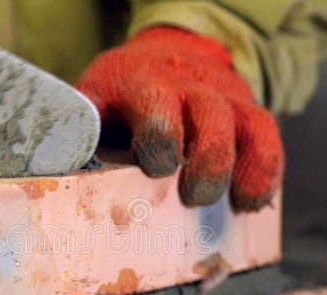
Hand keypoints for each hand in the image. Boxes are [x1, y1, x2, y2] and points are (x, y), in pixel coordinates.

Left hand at [76, 26, 283, 209]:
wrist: (163, 57)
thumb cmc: (119, 98)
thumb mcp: (93, 106)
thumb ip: (80, 140)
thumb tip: (59, 182)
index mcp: (138, 84)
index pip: (155, 105)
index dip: (160, 137)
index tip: (158, 167)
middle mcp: (187, 85)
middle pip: (210, 114)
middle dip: (208, 159)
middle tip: (196, 197)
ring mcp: (222, 96)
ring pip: (248, 123)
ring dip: (248, 167)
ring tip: (241, 204)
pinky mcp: (246, 110)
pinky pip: (267, 135)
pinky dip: (267, 169)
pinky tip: (255, 201)